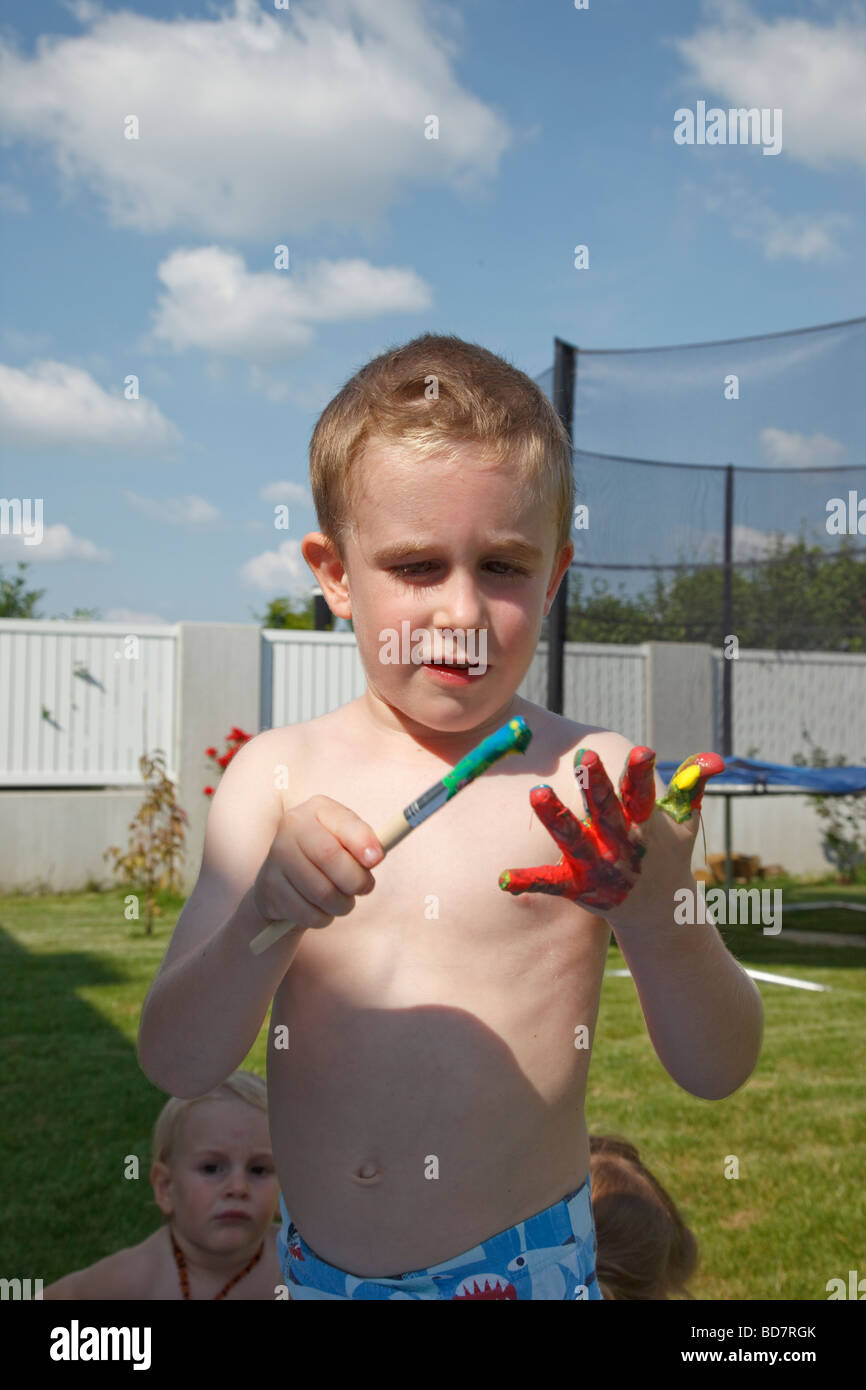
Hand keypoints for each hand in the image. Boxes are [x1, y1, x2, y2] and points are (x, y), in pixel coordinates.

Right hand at [253, 795, 381, 929]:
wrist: (285, 877)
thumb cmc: (327, 854)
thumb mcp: (346, 839)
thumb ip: (364, 842)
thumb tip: (375, 856)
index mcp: (316, 809)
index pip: (343, 824)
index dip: (363, 842)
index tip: (377, 859)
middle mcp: (290, 827)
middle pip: (330, 857)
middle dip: (356, 880)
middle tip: (364, 888)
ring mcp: (276, 857)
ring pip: (321, 892)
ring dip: (342, 904)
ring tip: (343, 900)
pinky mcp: (269, 888)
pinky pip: (308, 913)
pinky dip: (323, 917)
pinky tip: (322, 908)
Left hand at [498, 747, 724, 915]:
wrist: (661, 914)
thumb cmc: (669, 855)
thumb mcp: (686, 822)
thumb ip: (694, 785)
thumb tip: (713, 758)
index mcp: (645, 825)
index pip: (645, 794)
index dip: (643, 774)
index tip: (644, 751)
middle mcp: (622, 845)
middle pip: (607, 812)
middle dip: (597, 786)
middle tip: (585, 758)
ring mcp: (600, 868)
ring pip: (575, 840)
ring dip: (556, 818)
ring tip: (536, 793)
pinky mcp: (580, 888)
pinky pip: (552, 884)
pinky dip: (528, 882)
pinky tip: (503, 878)